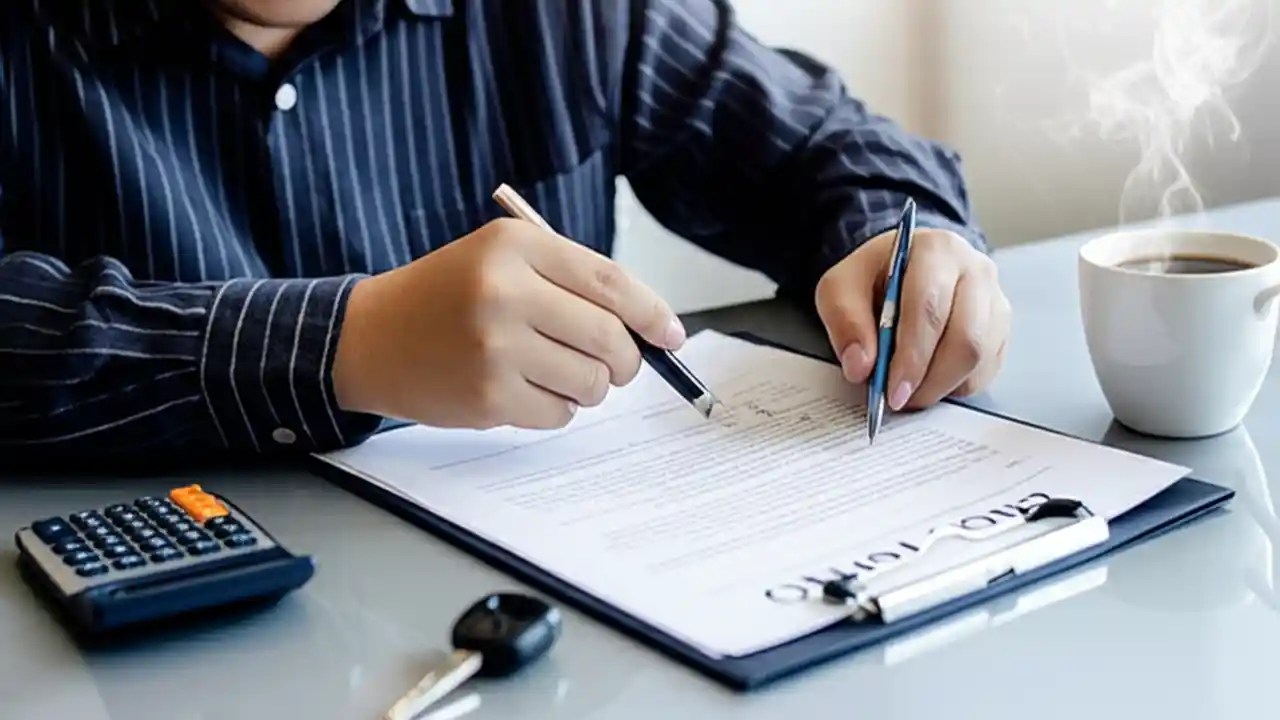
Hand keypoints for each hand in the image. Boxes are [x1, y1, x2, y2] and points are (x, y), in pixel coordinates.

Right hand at [333, 219, 684, 429]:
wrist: (372, 337)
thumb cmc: (448, 297)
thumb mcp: (503, 259)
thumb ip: (571, 282)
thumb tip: (650, 327)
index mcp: (515, 246)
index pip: (610, 283)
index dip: (652, 314)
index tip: (671, 335)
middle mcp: (505, 292)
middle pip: (609, 337)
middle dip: (625, 360)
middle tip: (616, 365)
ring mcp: (495, 347)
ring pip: (590, 382)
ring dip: (589, 386)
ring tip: (558, 373)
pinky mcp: (488, 396)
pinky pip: (559, 413)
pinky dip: (556, 407)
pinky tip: (524, 389)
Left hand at [815, 228, 1010, 409]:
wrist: (901, 271)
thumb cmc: (873, 278)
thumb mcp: (840, 288)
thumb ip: (845, 322)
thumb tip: (860, 367)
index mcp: (936, 250)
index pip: (929, 308)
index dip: (912, 356)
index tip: (893, 390)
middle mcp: (976, 270)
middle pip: (965, 337)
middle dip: (930, 379)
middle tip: (900, 400)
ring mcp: (995, 300)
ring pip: (980, 358)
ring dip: (943, 386)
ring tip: (910, 393)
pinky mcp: (1000, 328)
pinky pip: (988, 369)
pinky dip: (957, 385)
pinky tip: (929, 381)